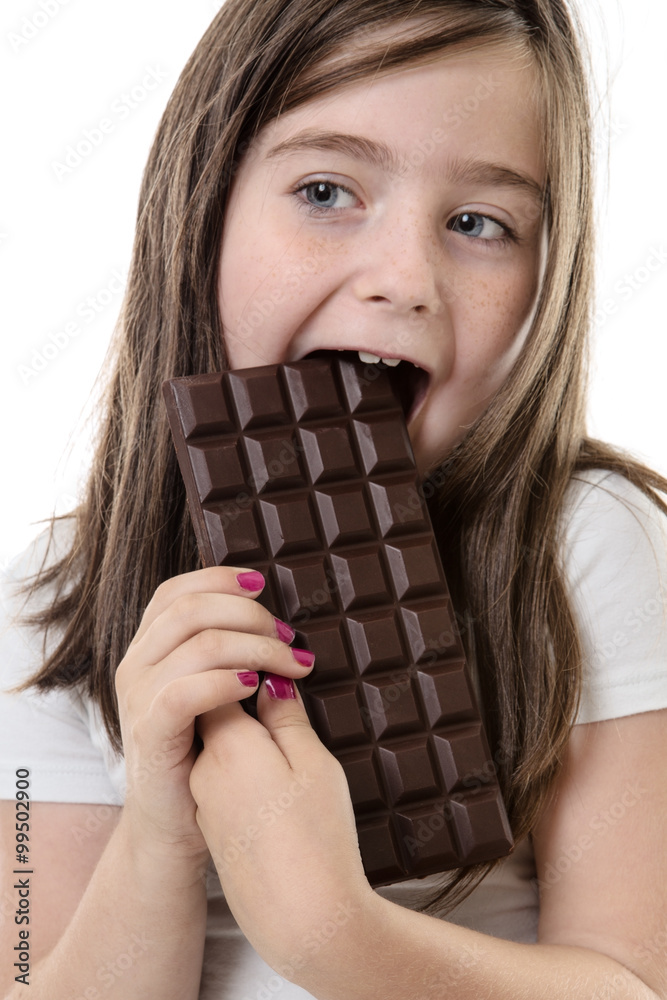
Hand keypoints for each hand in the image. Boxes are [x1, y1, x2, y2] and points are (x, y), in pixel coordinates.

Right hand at [114, 566, 313, 868]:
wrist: (171, 827)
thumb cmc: (201, 757)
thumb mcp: (212, 695)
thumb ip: (226, 656)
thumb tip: (275, 622)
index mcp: (148, 649)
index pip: (176, 591)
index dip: (220, 579)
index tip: (263, 584)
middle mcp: (135, 666)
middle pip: (193, 609)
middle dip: (250, 616)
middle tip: (289, 640)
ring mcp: (138, 699)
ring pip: (198, 644)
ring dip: (255, 647)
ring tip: (290, 666)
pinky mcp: (149, 734)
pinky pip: (185, 692)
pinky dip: (226, 681)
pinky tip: (255, 687)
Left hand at [190, 676, 374, 970]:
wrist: (302, 920)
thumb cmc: (316, 838)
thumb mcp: (314, 764)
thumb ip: (286, 717)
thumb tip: (269, 682)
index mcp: (227, 743)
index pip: (222, 678)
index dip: (252, 665)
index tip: (284, 664)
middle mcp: (204, 769)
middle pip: (217, 711)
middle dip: (248, 700)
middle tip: (290, 700)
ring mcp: (205, 803)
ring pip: (219, 748)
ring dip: (246, 738)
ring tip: (291, 756)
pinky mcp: (212, 831)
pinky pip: (221, 781)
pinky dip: (243, 772)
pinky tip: (278, 793)